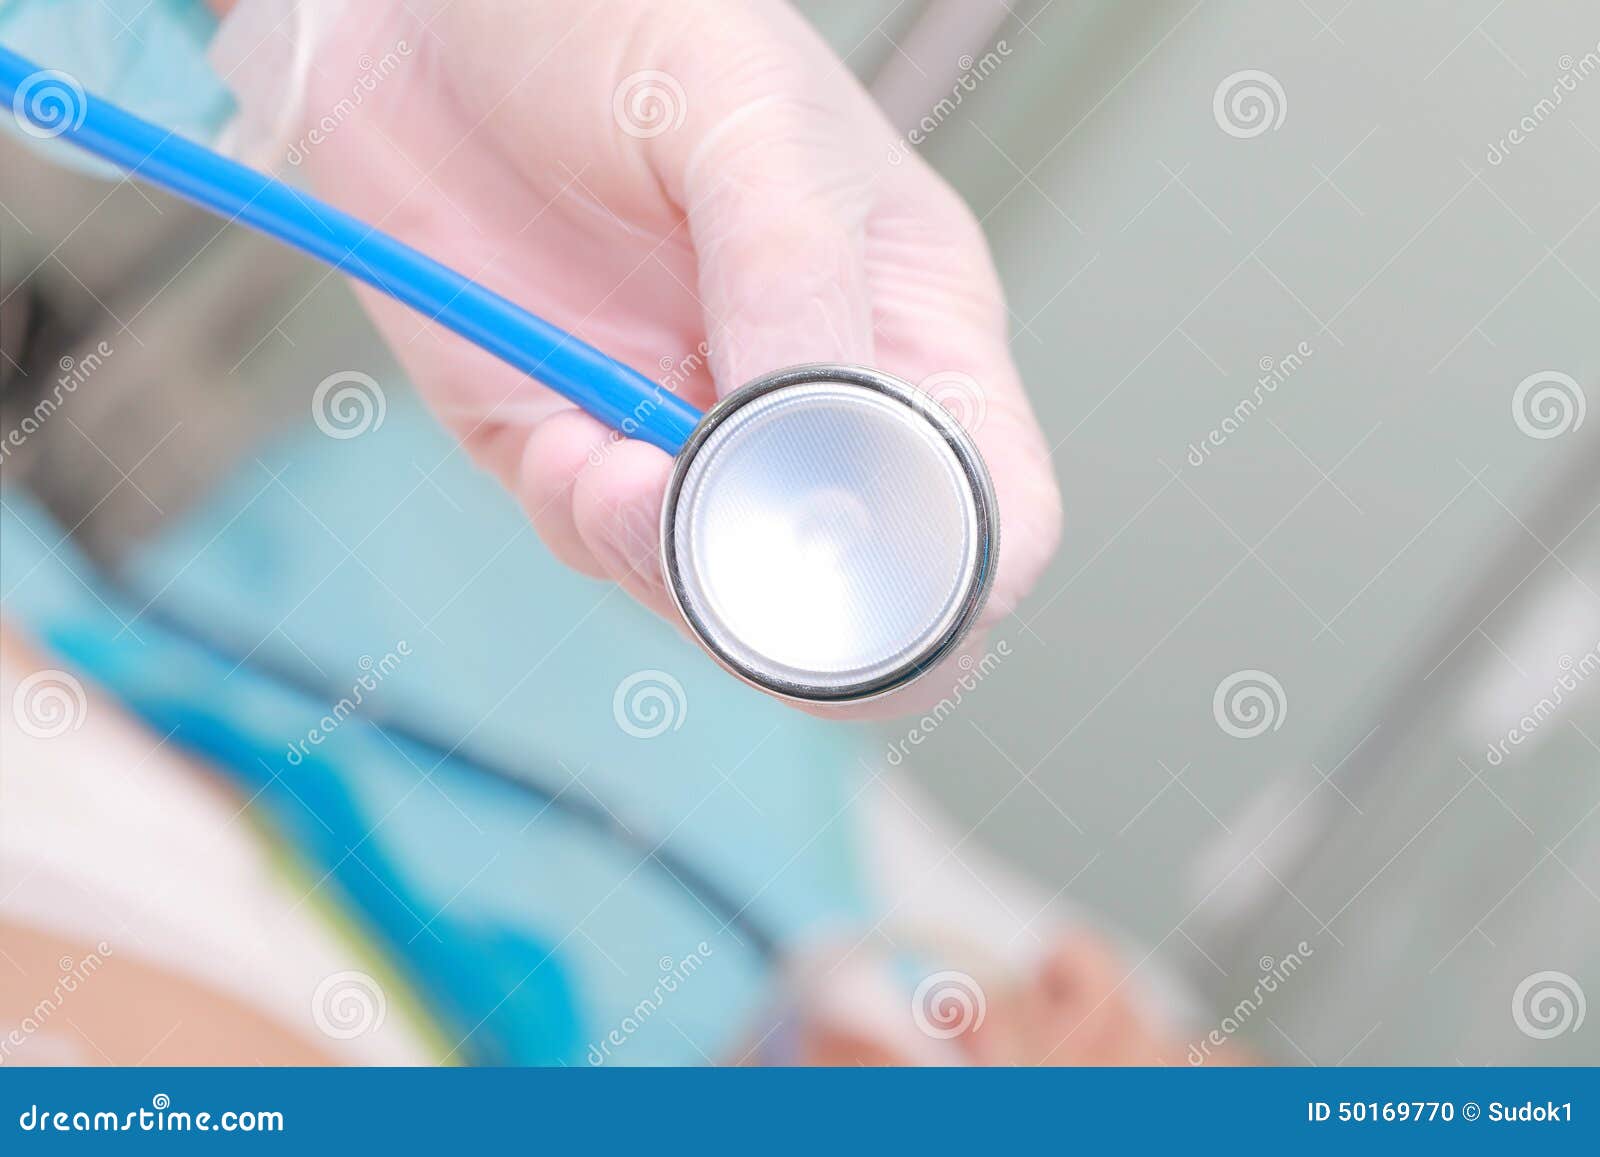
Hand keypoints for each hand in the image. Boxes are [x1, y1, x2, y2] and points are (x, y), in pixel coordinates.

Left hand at [223, 0, 1061, 710]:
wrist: (425, 10)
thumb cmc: (616, 20)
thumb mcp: (746, 131)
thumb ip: (796, 293)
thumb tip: (822, 457)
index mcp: (911, 328)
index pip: (996, 517)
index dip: (952, 586)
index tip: (853, 564)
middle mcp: (813, 407)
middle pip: (864, 599)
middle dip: (793, 608)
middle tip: (711, 544)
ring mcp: (693, 442)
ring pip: (725, 601)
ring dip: (668, 567)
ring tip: (604, 462)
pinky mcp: (578, 450)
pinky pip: (604, 547)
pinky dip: (587, 525)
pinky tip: (560, 445)